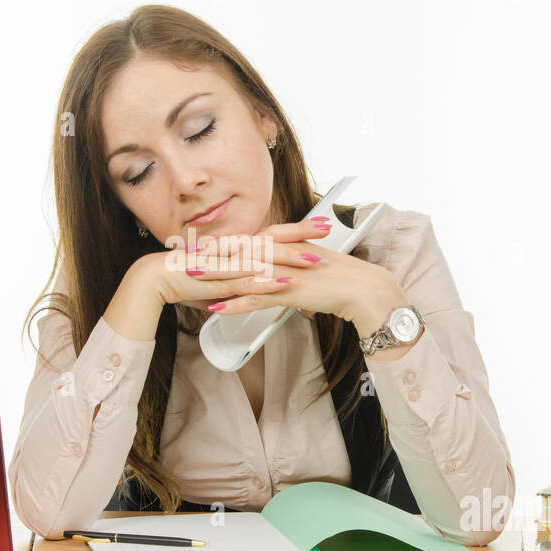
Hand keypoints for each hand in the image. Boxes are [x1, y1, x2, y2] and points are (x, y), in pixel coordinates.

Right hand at [140, 217, 334, 311]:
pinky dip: (266, 281)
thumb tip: (255, 290)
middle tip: (328, 227)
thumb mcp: (221, 281)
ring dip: (291, 258)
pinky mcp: (218, 279)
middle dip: (302, 233)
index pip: (272, 234)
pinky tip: (283, 282)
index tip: (320, 225)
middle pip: (274, 237)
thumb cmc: (186, 280)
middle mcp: (235, 249)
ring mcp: (227, 263)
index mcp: (237, 247)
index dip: (297, 229)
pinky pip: (246, 280)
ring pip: (265, 257)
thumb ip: (240, 282)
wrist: (156, 279)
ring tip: (315, 259)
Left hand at [168, 217, 397, 325]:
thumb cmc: (343, 282)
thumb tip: (290, 284)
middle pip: (240, 253)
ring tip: (192, 281)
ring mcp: (286, 271)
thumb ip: (299, 273)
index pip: (250, 243)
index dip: (224, 246)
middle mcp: (284, 254)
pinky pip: (257, 297)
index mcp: (288, 245)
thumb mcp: (315, 272)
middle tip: (186, 260)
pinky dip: (236, 303)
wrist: (365, 290)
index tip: (202, 248)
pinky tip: (217, 308)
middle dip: (212, 257)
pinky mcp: (291, 290)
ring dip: (216, 277)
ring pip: (244, 273)